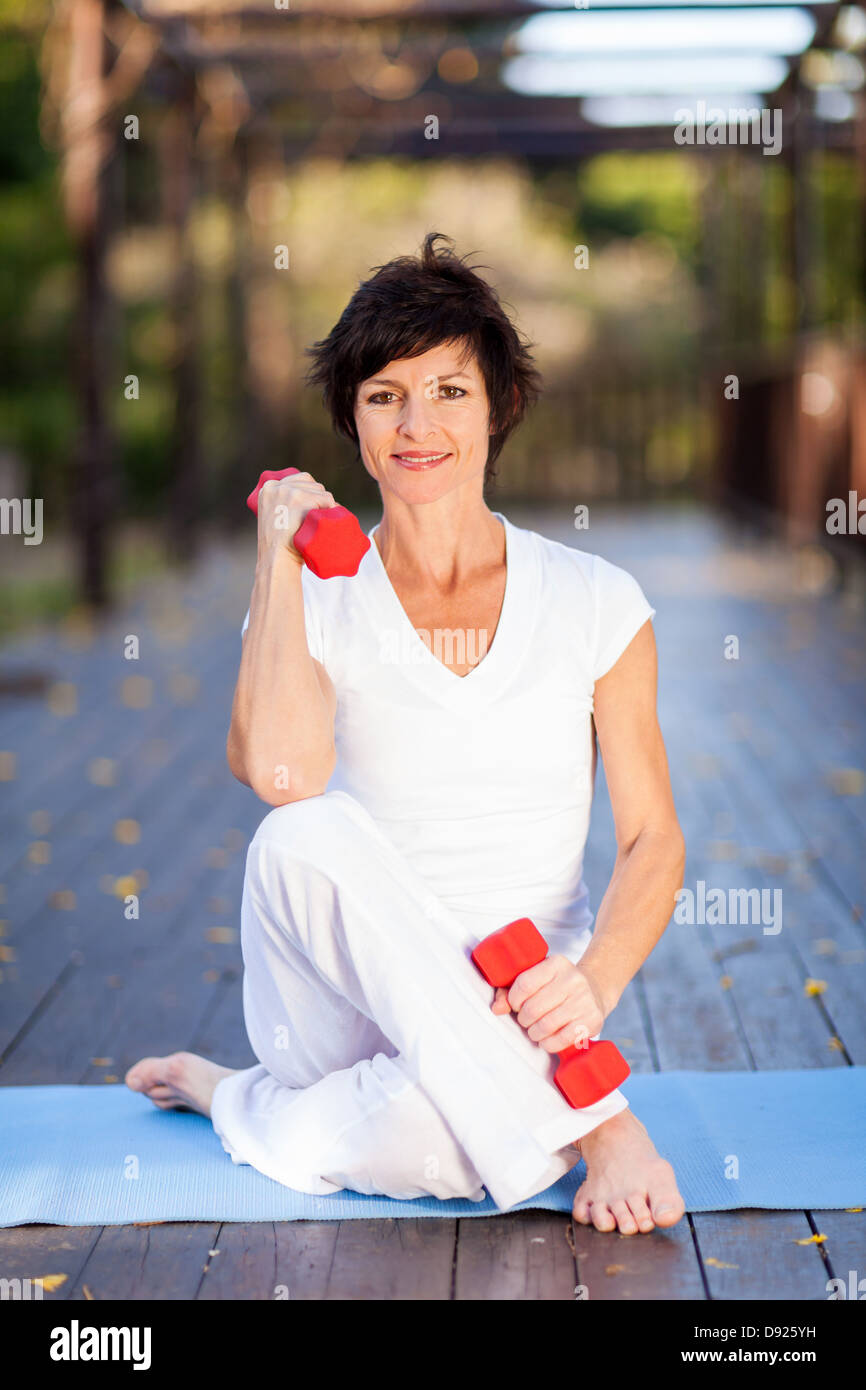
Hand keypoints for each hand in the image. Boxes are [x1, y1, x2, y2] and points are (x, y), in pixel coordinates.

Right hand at [256, 471, 335, 564]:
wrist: (277, 560)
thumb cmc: (280, 547)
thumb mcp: (275, 519)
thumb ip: (282, 507)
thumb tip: (299, 505)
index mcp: (268, 488)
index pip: (300, 479)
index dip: (312, 492)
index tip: (314, 508)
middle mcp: (276, 486)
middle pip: (312, 483)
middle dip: (320, 498)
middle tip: (318, 519)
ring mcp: (287, 492)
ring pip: (321, 490)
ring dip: (325, 505)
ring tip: (319, 523)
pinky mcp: (299, 499)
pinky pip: (327, 498)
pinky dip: (331, 508)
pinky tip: (324, 521)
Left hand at [490, 954, 606, 1052]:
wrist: (595, 989)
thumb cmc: (559, 985)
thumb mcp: (539, 977)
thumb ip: (513, 989)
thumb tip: (496, 1008)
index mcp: (556, 963)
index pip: (525, 983)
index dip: (513, 1000)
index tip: (515, 1005)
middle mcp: (573, 979)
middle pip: (533, 1008)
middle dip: (523, 1019)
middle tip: (526, 1020)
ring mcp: (584, 1000)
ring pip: (546, 1025)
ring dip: (534, 1033)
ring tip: (535, 1030)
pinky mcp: (592, 1020)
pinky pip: (562, 1039)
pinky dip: (549, 1044)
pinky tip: (547, 1040)